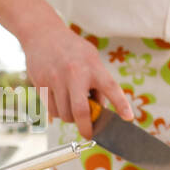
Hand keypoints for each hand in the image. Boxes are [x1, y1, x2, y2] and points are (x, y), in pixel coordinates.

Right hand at [22, 23, 133, 139]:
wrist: (43, 35)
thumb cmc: (73, 50)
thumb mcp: (92, 59)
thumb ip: (98, 81)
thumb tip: (100, 108)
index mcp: (93, 66)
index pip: (111, 88)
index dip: (121, 104)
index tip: (128, 118)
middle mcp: (74, 74)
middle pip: (81, 110)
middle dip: (86, 127)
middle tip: (90, 134)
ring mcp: (56, 80)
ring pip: (64, 113)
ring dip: (71, 118)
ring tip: (74, 108)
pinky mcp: (41, 84)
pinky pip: (51, 110)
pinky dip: (58, 113)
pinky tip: (61, 104)